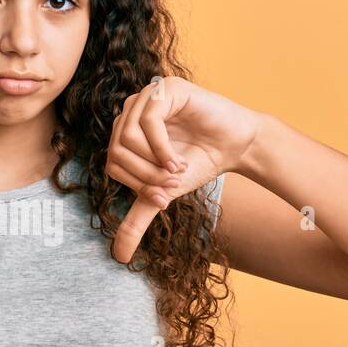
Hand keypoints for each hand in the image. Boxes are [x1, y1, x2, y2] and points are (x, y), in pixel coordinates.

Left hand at [106, 75, 261, 263]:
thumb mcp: (162, 194)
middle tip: (172, 183)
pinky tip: (179, 159)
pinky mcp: (165, 89)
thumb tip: (118, 257)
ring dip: (154, 163)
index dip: (136, 185)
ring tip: (177, 170)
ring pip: (127, 137)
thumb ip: (137, 219)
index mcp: (123, 133)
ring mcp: (146, 97)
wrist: (235, 147)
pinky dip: (162, 148)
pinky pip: (148, 121)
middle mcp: (130, 112)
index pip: (112, 164)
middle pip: (116, 151)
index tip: (164, 195)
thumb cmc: (198, 163)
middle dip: (145, 176)